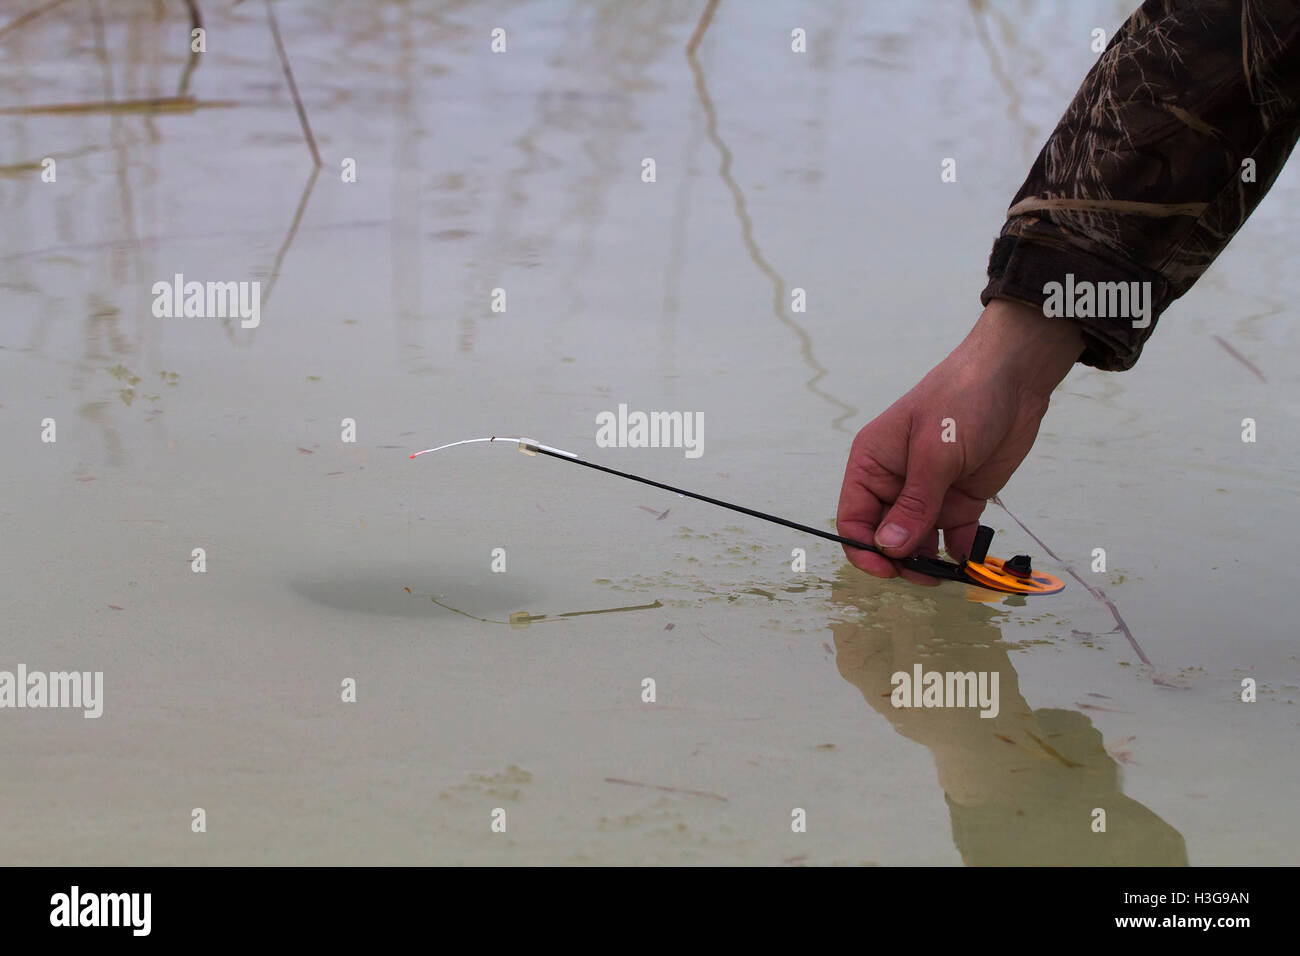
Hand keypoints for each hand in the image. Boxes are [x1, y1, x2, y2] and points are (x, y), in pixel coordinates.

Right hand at [836, 299, 1083, 583]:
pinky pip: (952, 537)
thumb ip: (914, 504)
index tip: (888, 570)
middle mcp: (894, 483)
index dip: (865, 549)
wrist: (1015, 377)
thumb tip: (888, 548)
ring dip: (928, 562)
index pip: (854, 519)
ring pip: (917, 543)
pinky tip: (969, 559)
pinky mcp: (960, 499)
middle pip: (885, 537)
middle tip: (925, 573)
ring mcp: (928, 493)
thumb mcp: (935, 453)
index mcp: (871, 464)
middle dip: (900, 560)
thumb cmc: (962, 399)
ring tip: (946, 572)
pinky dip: (958, 553)